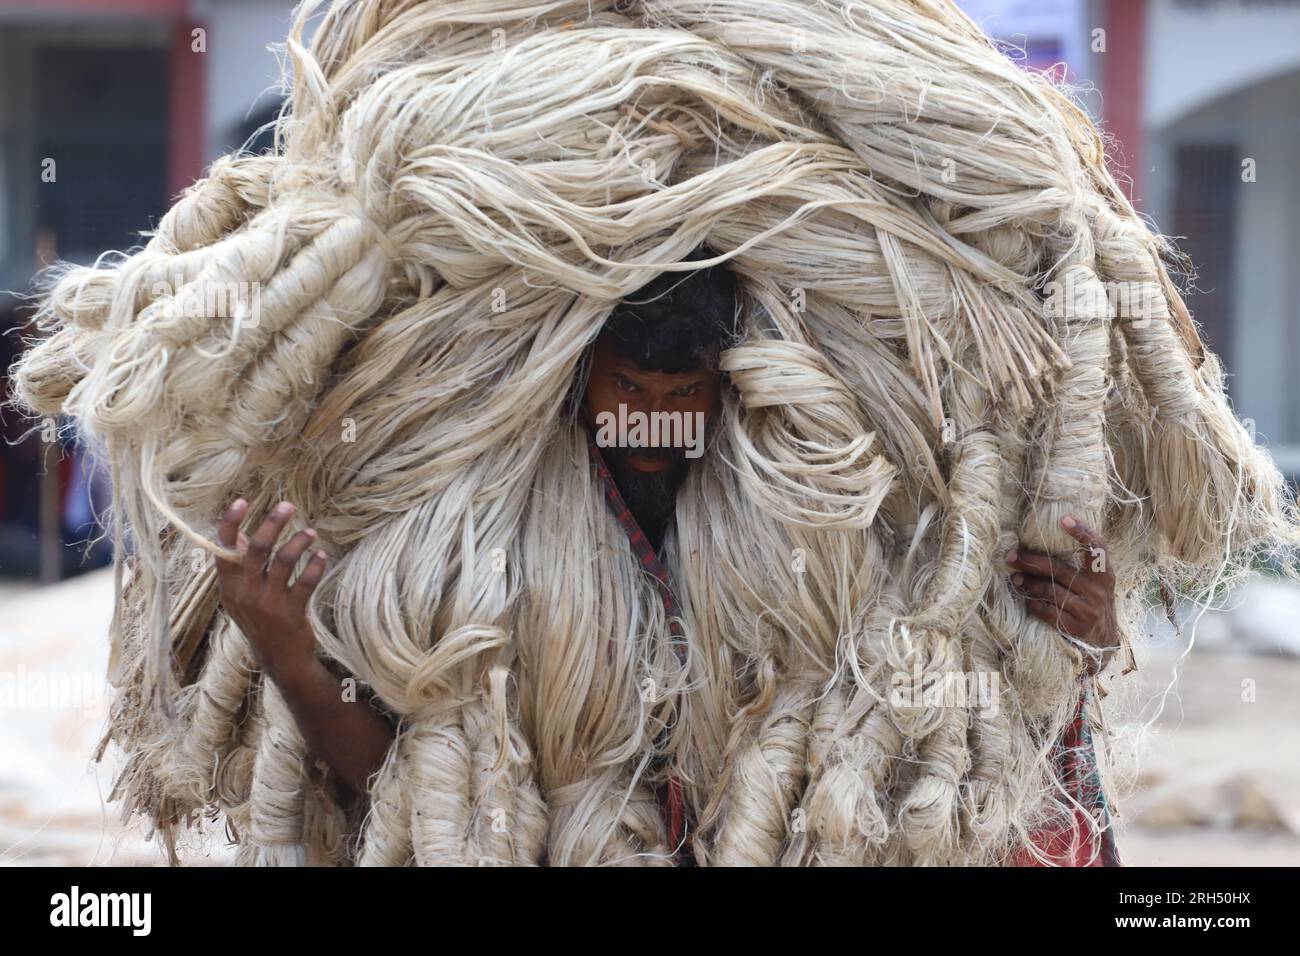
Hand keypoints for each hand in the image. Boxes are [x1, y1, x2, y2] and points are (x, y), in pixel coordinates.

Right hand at [215, 498, 327, 685]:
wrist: (279, 659)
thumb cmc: (260, 620)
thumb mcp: (242, 596)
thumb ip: (240, 568)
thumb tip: (241, 536)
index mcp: (229, 587)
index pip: (223, 550)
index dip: (230, 524)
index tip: (241, 501)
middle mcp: (245, 593)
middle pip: (258, 548)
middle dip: (273, 522)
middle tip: (289, 506)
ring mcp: (268, 603)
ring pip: (284, 560)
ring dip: (299, 542)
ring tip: (311, 533)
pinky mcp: (290, 612)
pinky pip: (306, 581)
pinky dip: (315, 565)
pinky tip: (321, 556)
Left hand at [1005, 515, 1119, 675]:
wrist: (1103, 645)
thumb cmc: (1092, 605)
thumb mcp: (1094, 585)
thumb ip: (1078, 568)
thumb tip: (1041, 545)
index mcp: (1104, 575)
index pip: (1097, 549)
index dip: (1082, 532)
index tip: (1064, 519)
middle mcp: (1098, 591)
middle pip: (1059, 569)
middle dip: (1030, 561)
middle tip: (1010, 556)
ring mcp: (1088, 610)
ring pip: (1049, 590)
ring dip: (1027, 584)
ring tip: (1015, 579)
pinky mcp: (1075, 628)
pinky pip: (1046, 610)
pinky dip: (1033, 603)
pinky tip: (1026, 599)